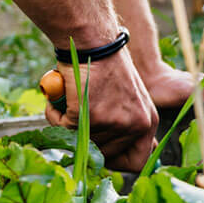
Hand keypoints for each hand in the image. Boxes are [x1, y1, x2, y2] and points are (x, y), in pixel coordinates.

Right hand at [44, 48, 158, 171]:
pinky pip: (61, 126)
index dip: (117, 161)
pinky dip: (55, 113)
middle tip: (81, 114)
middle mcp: (135, 125)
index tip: (102, 152)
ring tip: (73, 98)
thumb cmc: (107, 66)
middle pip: (104, 156)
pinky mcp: (87, 117)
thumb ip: (127, 124)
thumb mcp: (130, 98)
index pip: (138, 161)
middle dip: (87, 139)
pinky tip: (63, 94)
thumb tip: (115, 156)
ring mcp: (112, 122)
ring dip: (68, 124)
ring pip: (80, 142)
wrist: (94, 41)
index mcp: (148, 121)